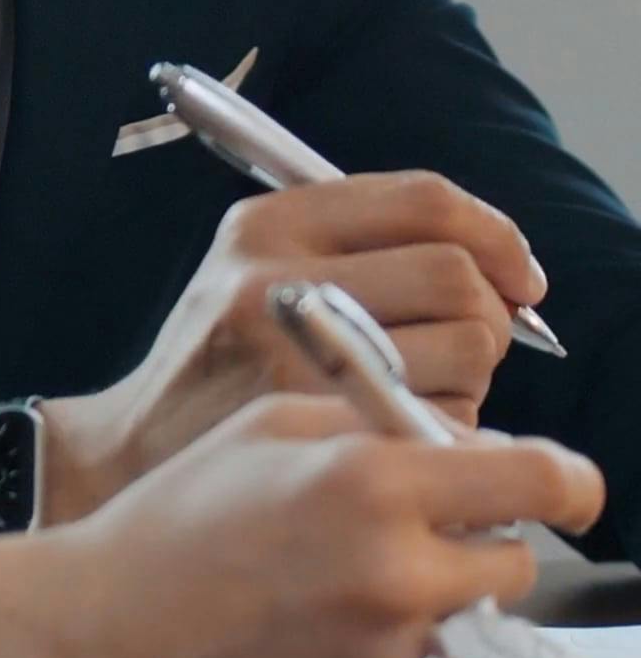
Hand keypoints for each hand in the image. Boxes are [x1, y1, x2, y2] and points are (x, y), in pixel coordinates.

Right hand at [36, 170, 548, 521]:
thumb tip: (504, 267)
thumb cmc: (221, 368)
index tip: (520, 275)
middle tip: (471, 347)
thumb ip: (358, 247)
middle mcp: (280, 282)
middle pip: (459, 279)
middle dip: (490, 318)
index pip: (426, 200)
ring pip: (468, 355)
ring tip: (418, 398)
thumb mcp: (254, 272)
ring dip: (472, 381)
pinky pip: (447, 425)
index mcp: (268, 225)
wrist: (136, 457)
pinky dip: (446, 435)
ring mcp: (303, 363)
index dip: (497, 234)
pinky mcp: (328, 435)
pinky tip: (397, 441)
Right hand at [52, 399, 602, 657]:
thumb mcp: (266, 425)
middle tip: (403, 540)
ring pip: (474, 629)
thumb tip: (467, 446)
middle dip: (475, 543)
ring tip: (343, 598)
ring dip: (436, 610)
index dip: (569, 481)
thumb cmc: (171, 525)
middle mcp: (400, 578)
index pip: (536, 479)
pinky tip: (319, 653)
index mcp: (374, 485)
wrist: (99, 647)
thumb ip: (378, 422)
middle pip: (515, 560)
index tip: (571, 489)